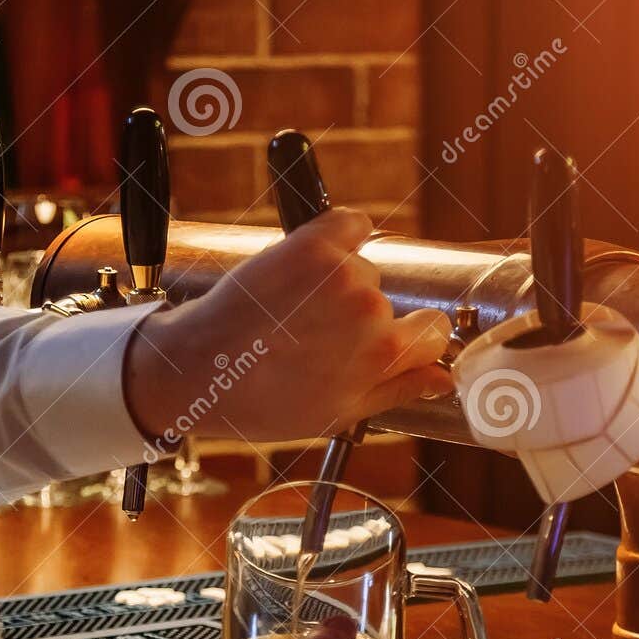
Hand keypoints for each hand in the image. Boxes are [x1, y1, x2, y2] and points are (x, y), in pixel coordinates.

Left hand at [125, 208, 451, 445]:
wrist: (197, 369)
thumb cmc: (261, 402)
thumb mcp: (338, 415)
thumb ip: (398, 391)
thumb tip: (442, 378)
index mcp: (385, 355)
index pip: (435, 331)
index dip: (413, 338)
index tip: (386, 341)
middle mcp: (370, 310)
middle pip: (390, 301)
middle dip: (362, 317)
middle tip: (314, 337)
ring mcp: (341, 273)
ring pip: (362, 269)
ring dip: (337, 284)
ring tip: (292, 314)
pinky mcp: (311, 243)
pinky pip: (349, 223)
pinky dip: (340, 234)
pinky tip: (312, 261)